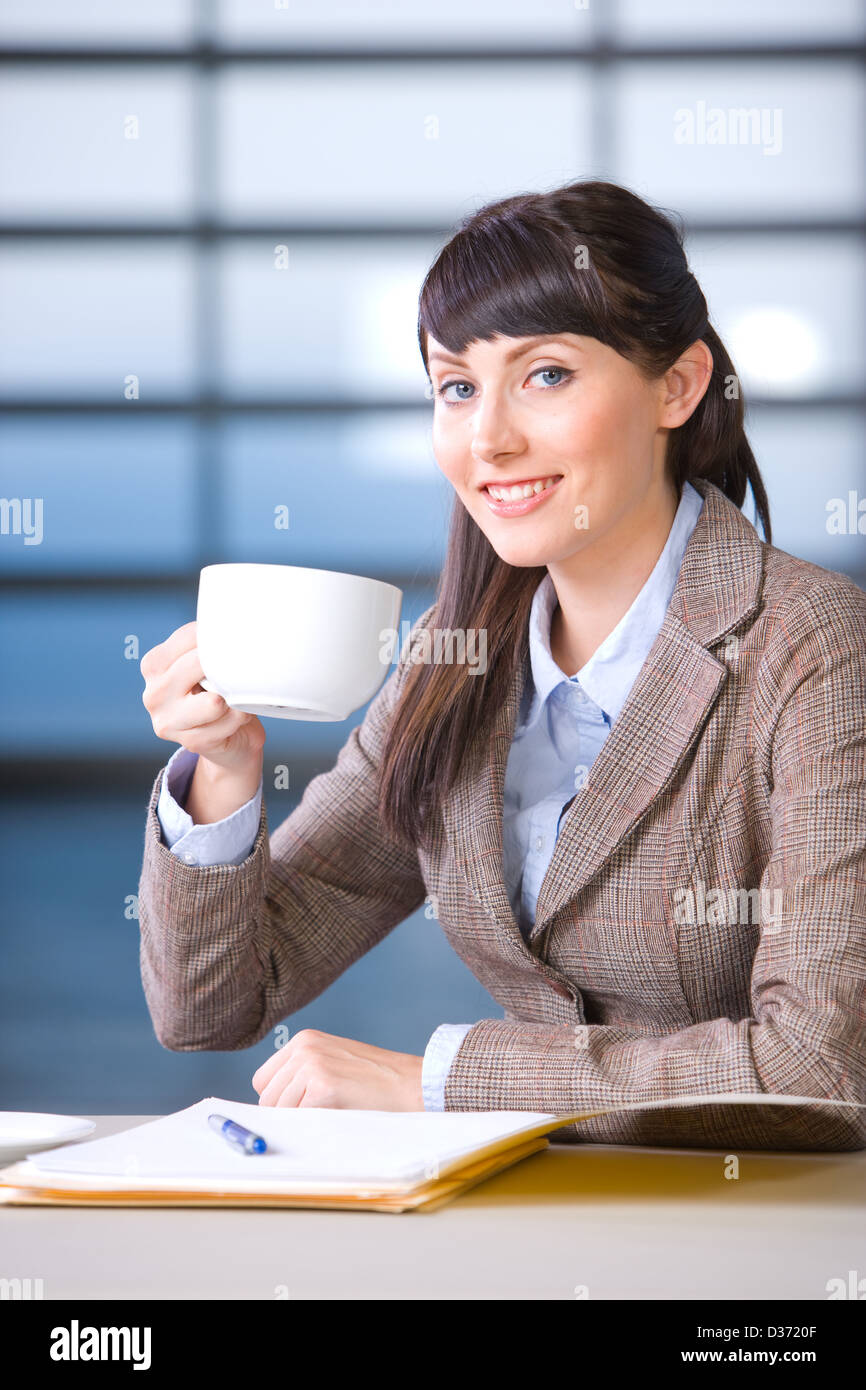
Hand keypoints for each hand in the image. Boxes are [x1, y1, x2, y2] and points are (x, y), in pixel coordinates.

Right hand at [140, 619, 265, 774]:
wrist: (227, 740)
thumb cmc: (216, 693)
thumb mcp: (204, 663)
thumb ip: (207, 645)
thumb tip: (233, 630)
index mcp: (153, 665)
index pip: (190, 636)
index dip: (220, 637)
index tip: (233, 644)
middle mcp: (154, 693)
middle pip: (201, 665)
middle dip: (227, 668)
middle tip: (235, 675)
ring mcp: (170, 721)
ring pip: (215, 701)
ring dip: (236, 696)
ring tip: (234, 698)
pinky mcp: (192, 742)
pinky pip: (230, 719)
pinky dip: (242, 715)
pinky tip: (236, 717)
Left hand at [252, 1029, 424, 1110]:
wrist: (412, 1084)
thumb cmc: (376, 1080)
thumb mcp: (334, 1061)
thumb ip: (302, 1074)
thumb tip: (269, 1106)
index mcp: (304, 1040)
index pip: (263, 1080)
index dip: (279, 1099)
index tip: (299, 1108)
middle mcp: (304, 1048)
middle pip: (267, 1098)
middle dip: (287, 1113)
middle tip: (321, 1114)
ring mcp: (312, 1066)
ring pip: (281, 1111)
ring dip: (302, 1120)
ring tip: (334, 1111)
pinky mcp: (322, 1088)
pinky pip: (299, 1120)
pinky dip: (314, 1126)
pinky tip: (339, 1115)